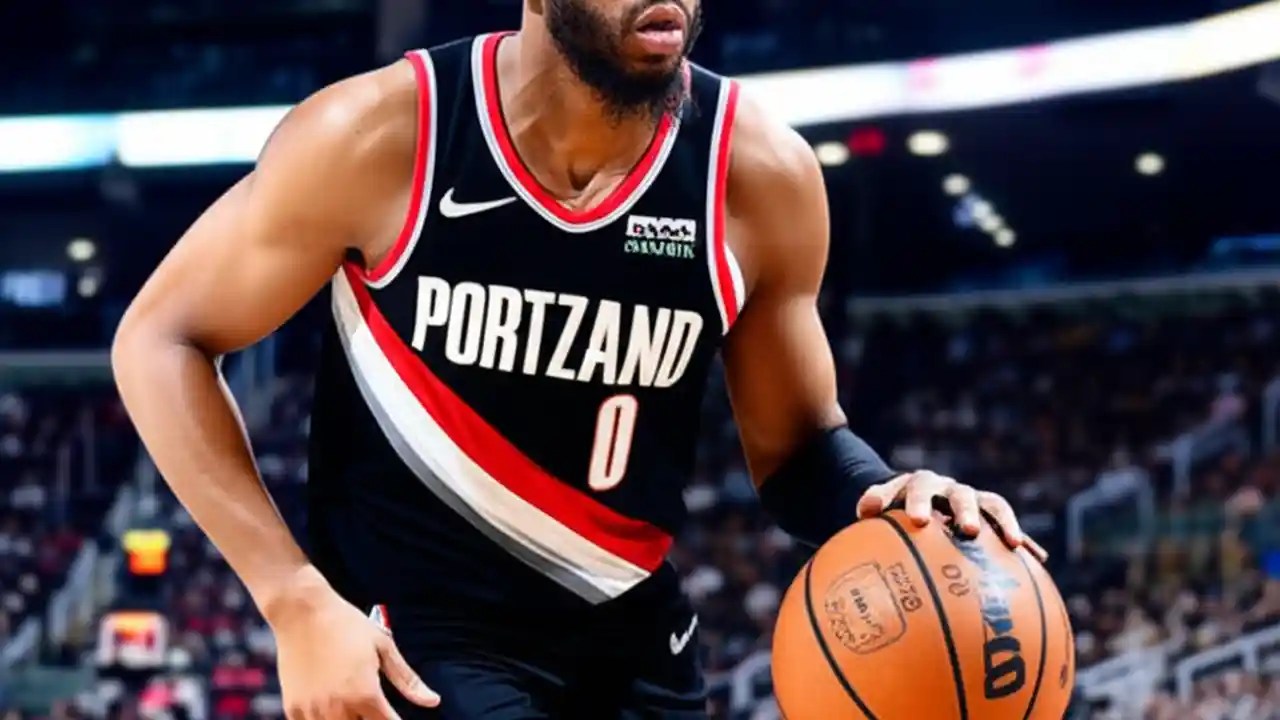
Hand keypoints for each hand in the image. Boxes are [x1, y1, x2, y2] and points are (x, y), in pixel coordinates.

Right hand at [265, 569, 439, 719]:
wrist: (301, 611)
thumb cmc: (345, 624)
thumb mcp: (383, 646)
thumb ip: (407, 680)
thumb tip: (433, 702)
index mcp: (365, 694)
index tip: (396, 717)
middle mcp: (338, 708)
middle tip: (373, 707)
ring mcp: (313, 712)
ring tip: (354, 706)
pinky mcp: (293, 709)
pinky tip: (332, 708)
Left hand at [855, 470, 1048, 562]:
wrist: (916, 500)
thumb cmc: (892, 511)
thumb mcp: (879, 506)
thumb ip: (873, 504)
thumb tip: (862, 511)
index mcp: (922, 484)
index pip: (920, 486)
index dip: (919, 501)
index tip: (917, 521)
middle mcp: (952, 490)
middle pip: (962, 495)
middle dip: (966, 511)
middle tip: (968, 530)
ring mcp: (976, 503)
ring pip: (994, 507)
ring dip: (1004, 523)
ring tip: (1015, 544)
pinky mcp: (993, 520)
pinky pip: (1011, 531)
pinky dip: (1025, 545)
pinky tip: (1039, 561)